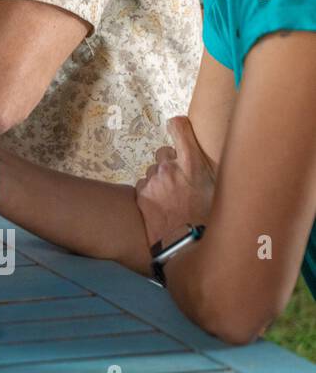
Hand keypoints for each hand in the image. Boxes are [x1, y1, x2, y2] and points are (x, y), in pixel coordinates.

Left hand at [134, 116, 215, 247]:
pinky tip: (162, 207)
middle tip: (182, 182)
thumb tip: (231, 163)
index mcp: (192, 163)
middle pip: (164, 153)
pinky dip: (151, 193)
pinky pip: (145, 186)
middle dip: (171, 163)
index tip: (178, 127)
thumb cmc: (209, 220)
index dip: (178, 126)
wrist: (186, 246)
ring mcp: (153, 180)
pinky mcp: (141, 193)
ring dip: (161, 180)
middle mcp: (170, 168)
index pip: (179, 127)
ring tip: (173, 199)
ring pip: (154, 171)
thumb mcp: (221, 192)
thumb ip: (215, 172)